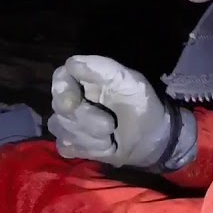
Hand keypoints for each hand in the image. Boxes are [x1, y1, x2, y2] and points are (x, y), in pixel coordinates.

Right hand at [47, 55, 193, 170]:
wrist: (152, 140)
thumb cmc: (142, 105)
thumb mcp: (131, 83)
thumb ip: (104, 69)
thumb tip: (72, 63)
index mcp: (85, 79)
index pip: (60, 76)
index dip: (63, 89)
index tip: (74, 102)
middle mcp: (73, 98)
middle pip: (60, 105)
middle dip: (86, 119)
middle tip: (110, 125)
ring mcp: (69, 122)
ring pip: (60, 127)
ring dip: (89, 137)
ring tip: (111, 137)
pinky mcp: (71, 144)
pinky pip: (64, 147)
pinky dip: (84, 149)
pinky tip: (102, 148)